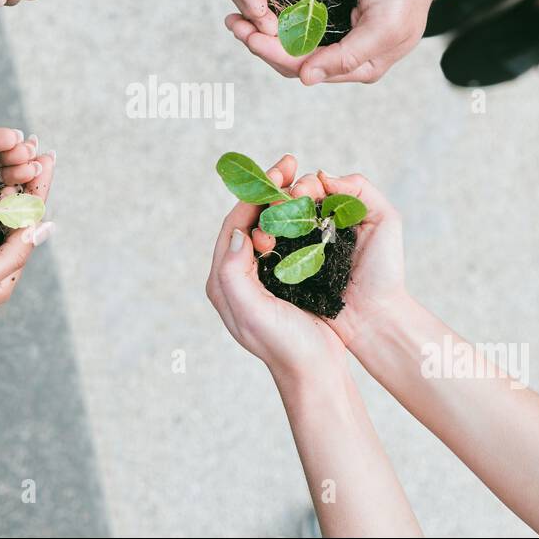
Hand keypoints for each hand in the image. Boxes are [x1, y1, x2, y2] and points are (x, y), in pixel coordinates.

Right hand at [0, 149, 56, 331]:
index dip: (39, 188)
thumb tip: (46, 225)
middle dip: (25, 174)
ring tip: (15, 145)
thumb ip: (12, 255)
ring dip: (4, 172)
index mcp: (0, 272)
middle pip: (14, 209)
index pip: (29, 222)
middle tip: (33, 142)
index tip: (48, 156)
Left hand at [206, 154, 349, 377]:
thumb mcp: (253, 312)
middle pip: (248, 221)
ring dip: (282, 201)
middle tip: (289, 164)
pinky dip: (295, 219)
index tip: (275, 173)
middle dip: (267, 191)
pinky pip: (284, 240)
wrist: (314, 374)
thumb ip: (234, 273)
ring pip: (267, 228)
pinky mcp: (282, 282)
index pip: (233, 227)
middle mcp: (237, 276)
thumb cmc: (285, 347)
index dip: (252, 196)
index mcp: (223, 282)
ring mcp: (260, 278)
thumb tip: (236, 233)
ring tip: (301, 179)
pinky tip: (312, 207)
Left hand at [225, 0, 446, 84]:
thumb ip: (347, 56)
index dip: (272, 54)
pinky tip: (260, 2)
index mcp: (358, 65)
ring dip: (263, 29)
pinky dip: (277, 12)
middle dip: (260, 42)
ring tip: (238, 16)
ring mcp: (338, 29)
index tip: (248, 36)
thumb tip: (307, 79)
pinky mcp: (333, 6)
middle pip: (292, 57)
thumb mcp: (384, 27)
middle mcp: (345, 52)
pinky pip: (298, 17)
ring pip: (291, 39)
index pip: (304, 68)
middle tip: (234, 24)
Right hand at [252, 169, 408, 347]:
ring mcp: (298, 249)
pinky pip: (270, 250)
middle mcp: (313, 227)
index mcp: (334, 212)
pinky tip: (264, 241)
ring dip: (268, 218)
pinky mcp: (287, 271)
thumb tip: (323, 175)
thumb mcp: (385, 220)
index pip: (311, 188)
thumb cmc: (385, 270)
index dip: (303, 186)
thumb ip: (360, 189)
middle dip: (280, 198)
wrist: (375, 315)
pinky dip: (263, 242)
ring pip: (274, 224)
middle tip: (283, 204)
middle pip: (287, 202)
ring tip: (272, 223)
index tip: (301, 194)